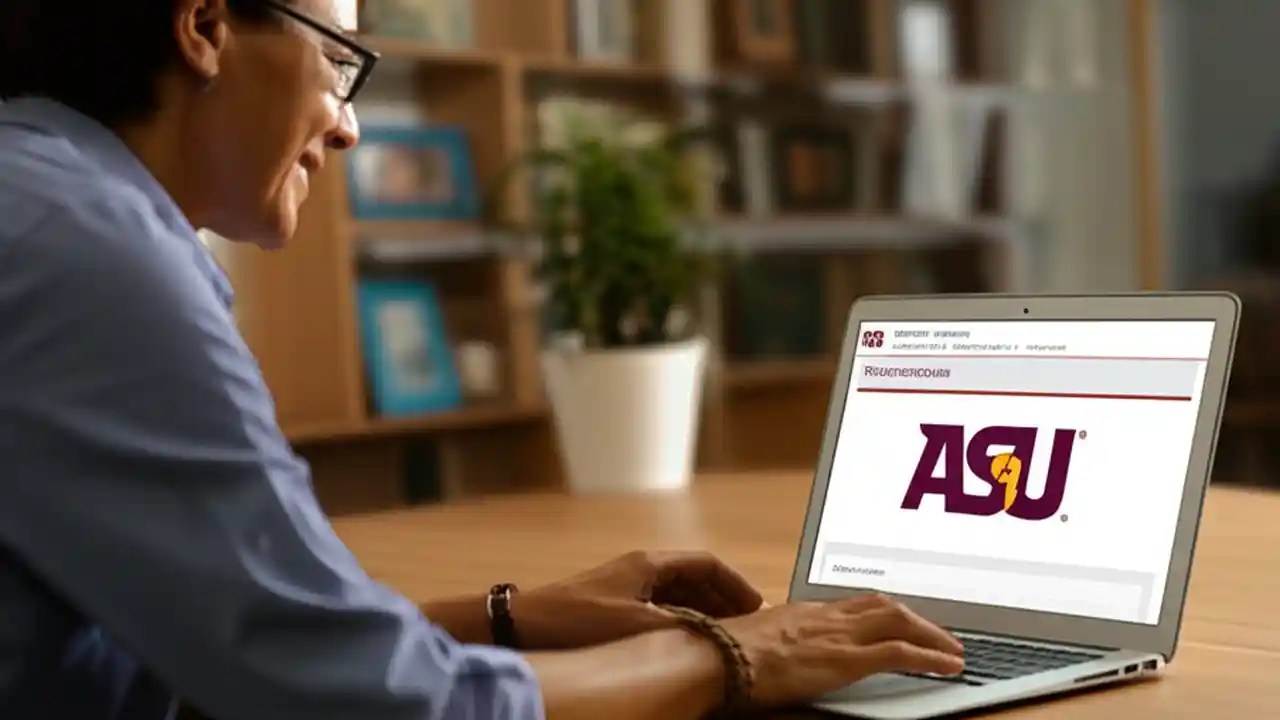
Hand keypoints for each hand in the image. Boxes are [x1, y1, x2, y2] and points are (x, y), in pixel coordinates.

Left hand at [515, 550, 763, 649]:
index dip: (735, 583)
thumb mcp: (636, 625)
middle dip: (723, 599)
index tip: (756, 606)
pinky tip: (689, 639)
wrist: (529, 622)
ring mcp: (629, 583)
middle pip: (695, 577)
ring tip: (724, 635)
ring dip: (704, 610)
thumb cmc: (579, 619)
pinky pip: (662, 605)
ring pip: (679, 592)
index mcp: (650, 563)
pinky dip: (682, 619)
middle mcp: (643, 567)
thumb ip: (679, 626)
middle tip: (746, 625)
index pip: (707, 563)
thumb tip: (715, 632)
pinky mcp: (617, 601)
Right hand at [720, 593, 964, 708]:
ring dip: (932, 634)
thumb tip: (775, 650)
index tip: (901, 621)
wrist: (721, 656)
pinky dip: (930, 657)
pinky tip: (949, 666)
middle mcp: (828, 616)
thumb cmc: (729, 653)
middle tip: (940, 636)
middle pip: (885, 606)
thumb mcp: (757, 640)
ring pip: (900, 621)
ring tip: (952, 651)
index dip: (885, 612)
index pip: (857, 604)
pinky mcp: (847, 659)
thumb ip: (776, 641)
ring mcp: (840, 635)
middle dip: (917, 619)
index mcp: (807, 611)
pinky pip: (900, 653)